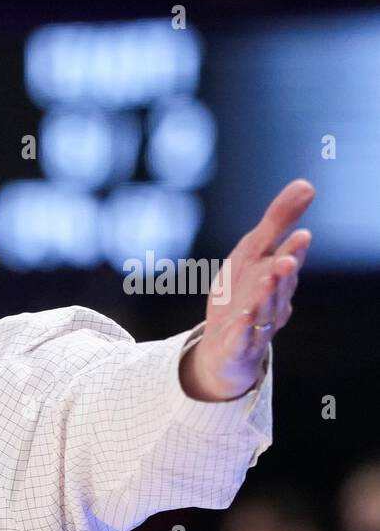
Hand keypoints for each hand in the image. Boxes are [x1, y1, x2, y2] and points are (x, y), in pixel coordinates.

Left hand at [181, 178, 314, 400]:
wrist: (224, 346)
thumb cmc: (243, 292)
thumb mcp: (253, 253)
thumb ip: (277, 222)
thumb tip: (306, 184)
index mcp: (276, 275)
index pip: (288, 259)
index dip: (294, 249)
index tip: (301, 234)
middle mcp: (273, 300)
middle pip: (281, 285)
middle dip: (285, 272)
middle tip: (287, 258)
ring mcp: (257, 324)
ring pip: (265, 310)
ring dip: (267, 296)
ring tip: (267, 280)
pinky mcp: (238, 345)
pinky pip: (242, 337)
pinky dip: (244, 328)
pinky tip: (242, 319)